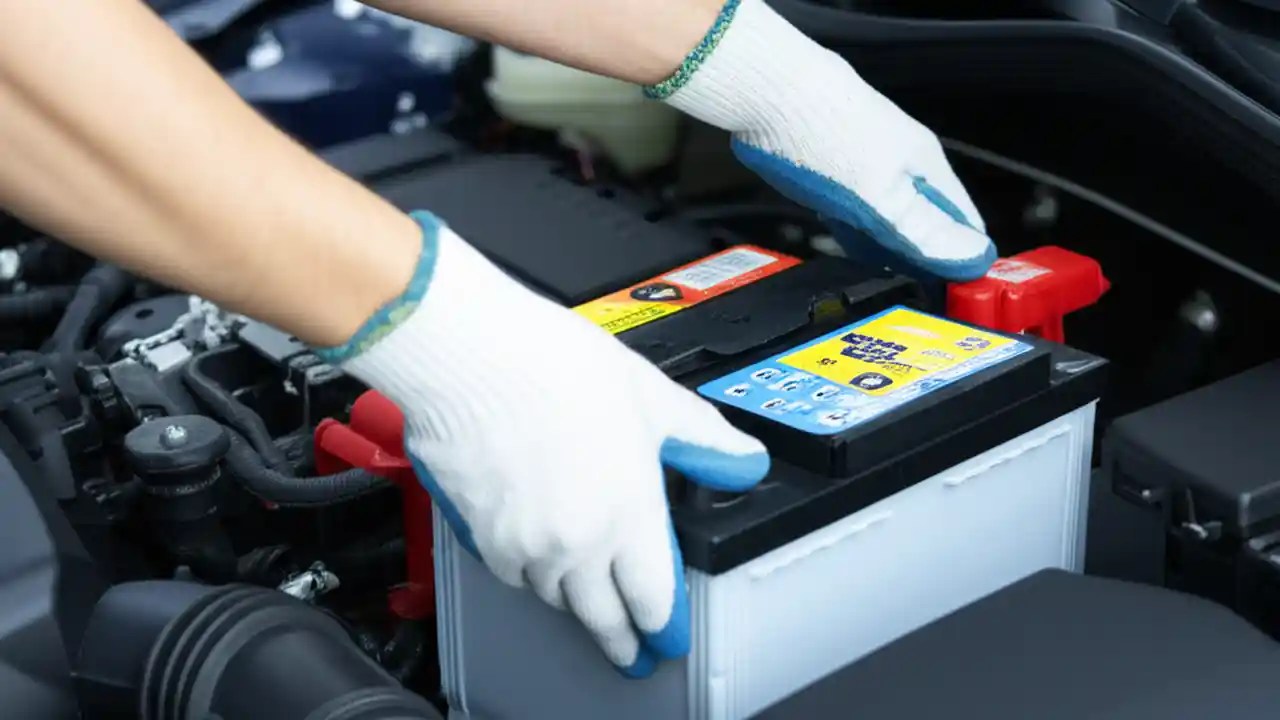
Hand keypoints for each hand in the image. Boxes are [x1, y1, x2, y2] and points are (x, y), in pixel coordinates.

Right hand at [321, 212, 769, 676]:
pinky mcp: (480, 536)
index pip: (653, 599)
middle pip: (602, 617)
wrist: (470, 355)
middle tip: (629, 654)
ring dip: (574, 599)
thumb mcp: (651, 397)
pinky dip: (528, 569)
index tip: (666, 639)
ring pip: (554, 596)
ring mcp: (524, 546)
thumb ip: (703, 440)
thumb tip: (746, 462)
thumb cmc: (552, 366)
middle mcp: (577, 544)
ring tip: (585, 596)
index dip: (663, 625)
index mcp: (629, 514)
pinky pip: (512, 572)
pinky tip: (536, 550)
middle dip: (620, 639)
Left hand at [653, 0, 995, 280]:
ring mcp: (865, 167)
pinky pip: (854, 212)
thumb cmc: (823, 127)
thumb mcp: (881, 193)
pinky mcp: (832, 172)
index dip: (963, 260)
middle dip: (923, 259)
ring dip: (888, 250)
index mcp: (924, 167)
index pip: (963, 223)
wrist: (766, 91)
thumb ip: (923, 229)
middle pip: (926, 224)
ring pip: (889, 220)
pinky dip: (855, 235)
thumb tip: (971, 258)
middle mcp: (900, 165)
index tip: (956, 295)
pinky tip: (849, 249)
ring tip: (887, 281)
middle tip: (917, 295)